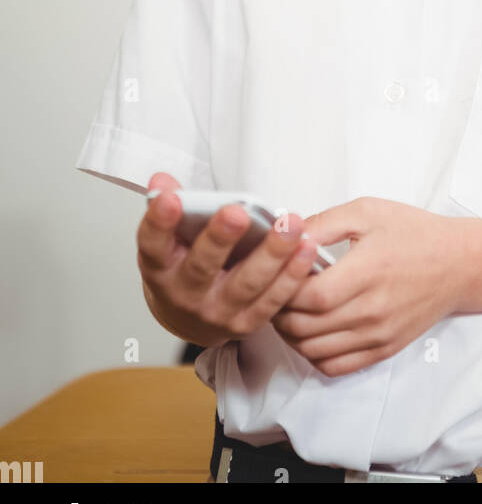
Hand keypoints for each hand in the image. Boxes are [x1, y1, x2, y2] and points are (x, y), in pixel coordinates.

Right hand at [137, 172, 319, 347]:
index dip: (159, 222)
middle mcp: (184, 294)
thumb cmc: (181, 264)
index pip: (153, 244)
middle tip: (238, 212)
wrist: (187, 317)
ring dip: (272, 253)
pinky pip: (272, 301)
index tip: (170, 199)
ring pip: (246, 284)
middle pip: (202, 267)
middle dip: (220, 238)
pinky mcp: (246, 323)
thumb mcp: (167, 236)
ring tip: (290, 223)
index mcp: (160, 267)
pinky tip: (306, 249)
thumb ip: (168, 204)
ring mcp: (216, 312)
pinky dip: (292, 275)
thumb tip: (162, 180)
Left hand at [272, 197, 463, 377]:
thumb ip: (324, 223)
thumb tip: (287, 234)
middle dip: (278, 312)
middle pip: (305, 327)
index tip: (275, 274)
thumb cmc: (414, 233)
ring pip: (314, 351)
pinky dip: (313, 355)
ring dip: (291, 335)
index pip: (309, 296)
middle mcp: (372, 310)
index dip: (282, 289)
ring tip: (288, 311)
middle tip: (274, 292)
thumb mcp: (367, 211)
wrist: (458, 263)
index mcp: (366, 272)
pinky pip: (335, 367)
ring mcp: (378, 335)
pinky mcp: (383, 349)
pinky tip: (311, 333)